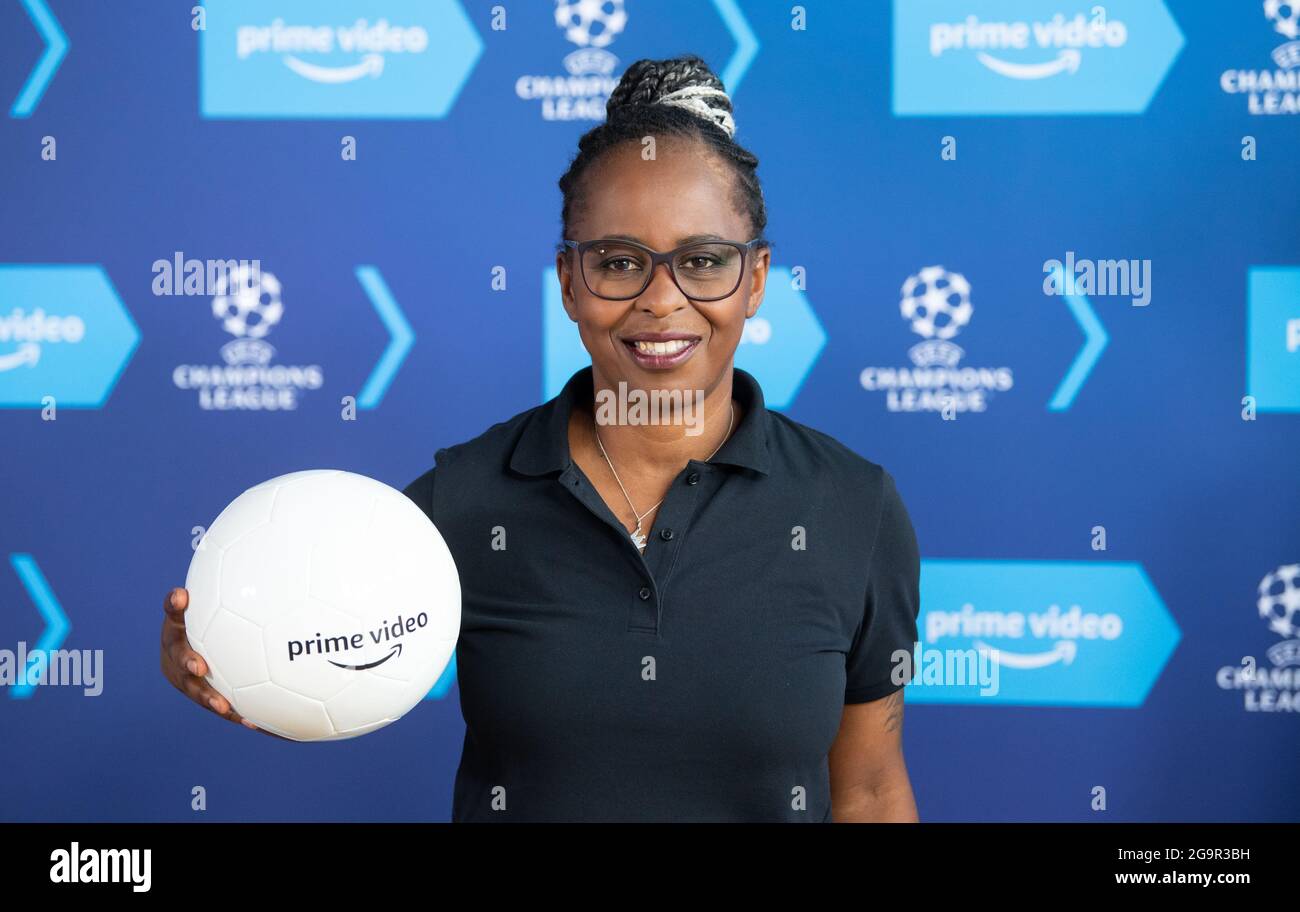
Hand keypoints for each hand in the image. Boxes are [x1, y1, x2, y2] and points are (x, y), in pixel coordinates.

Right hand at [160, 587, 290, 739]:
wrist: (181, 636)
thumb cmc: (186, 617)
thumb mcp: (180, 609)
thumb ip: (177, 603)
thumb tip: (179, 594)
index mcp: (174, 647)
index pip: (178, 653)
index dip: (187, 661)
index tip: (200, 667)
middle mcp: (179, 670)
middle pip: (191, 686)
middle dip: (204, 695)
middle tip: (220, 703)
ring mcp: (191, 684)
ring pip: (206, 699)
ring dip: (222, 709)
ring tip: (241, 719)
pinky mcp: (204, 692)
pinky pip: (222, 704)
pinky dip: (236, 713)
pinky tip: (256, 723)